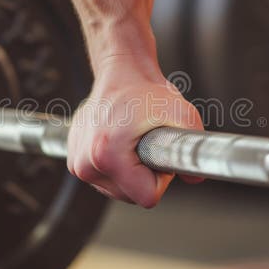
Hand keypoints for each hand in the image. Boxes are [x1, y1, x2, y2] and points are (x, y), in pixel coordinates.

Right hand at [67, 56, 202, 206]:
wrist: (122, 72)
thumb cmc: (146, 91)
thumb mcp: (182, 116)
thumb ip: (194, 150)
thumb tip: (195, 179)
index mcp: (107, 155)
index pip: (146, 196)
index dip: (162, 177)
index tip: (158, 151)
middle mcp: (85, 163)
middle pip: (130, 196)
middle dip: (144, 176)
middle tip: (147, 143)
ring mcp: (77, 162)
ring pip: (117, 190)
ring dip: (130, 173)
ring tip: (132, 141)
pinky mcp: (73, 159)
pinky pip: (104, 179)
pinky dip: (116, 167)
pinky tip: (119, 142)